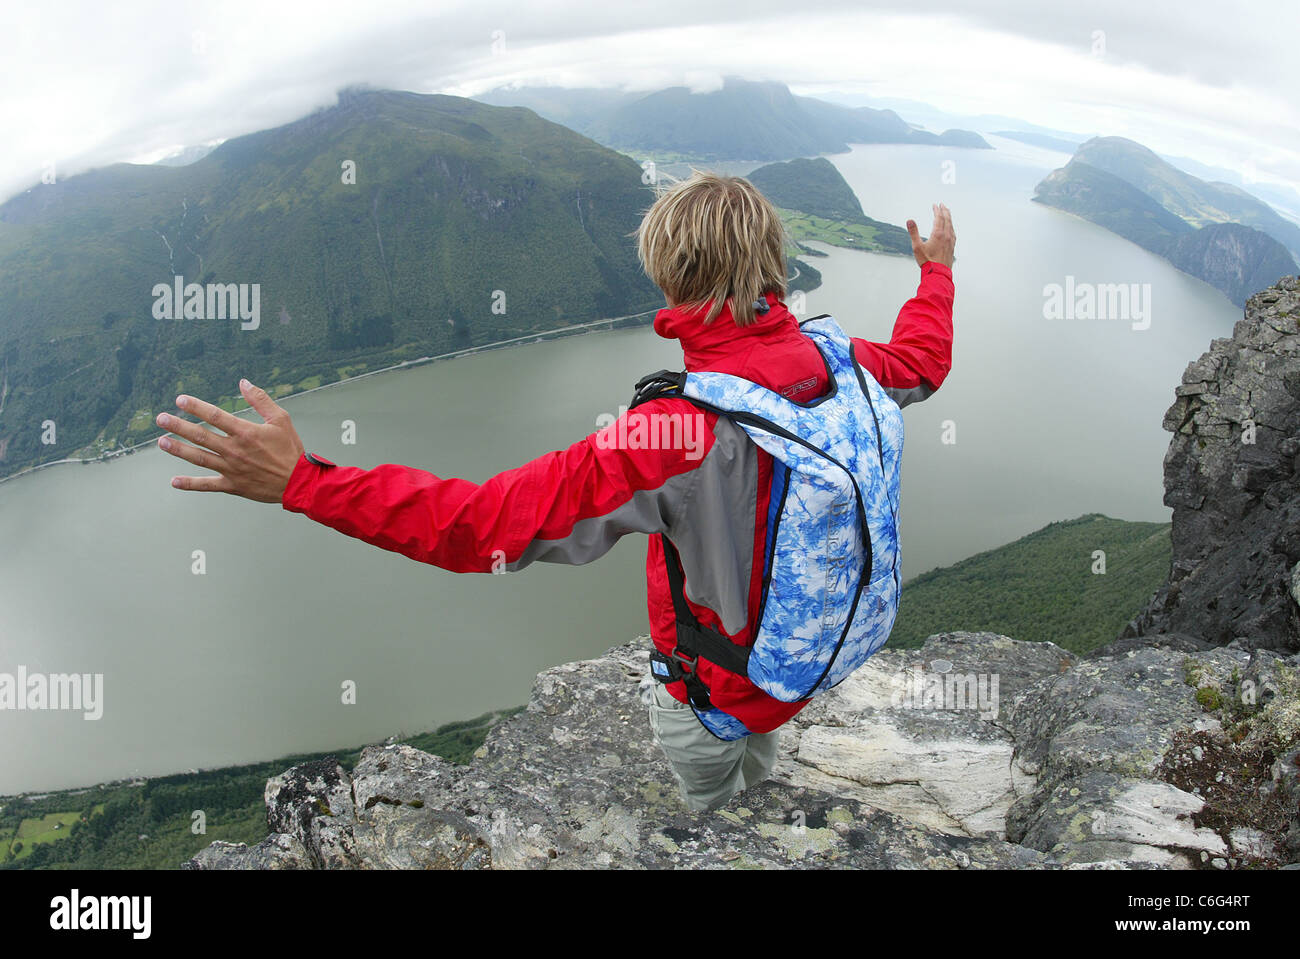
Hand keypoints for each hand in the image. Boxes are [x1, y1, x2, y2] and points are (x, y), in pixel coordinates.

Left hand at [156, 379, 305, 503]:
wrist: (298, 483)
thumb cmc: (290, 450)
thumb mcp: (281, 420)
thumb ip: (260, 400)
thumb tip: (244, 382)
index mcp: (245, 432)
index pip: (214, 416)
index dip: (196, 407)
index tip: (180, 400)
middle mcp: (234, 450)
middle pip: (200, 436)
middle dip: (178, 426)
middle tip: (161, 419)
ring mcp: (231, 468)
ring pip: (199, 458)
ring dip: (179, 450)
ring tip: (162, 442)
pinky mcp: (232, 485)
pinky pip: (207, 484)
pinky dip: (190, 484)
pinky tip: (174, 481)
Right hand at [906, 203, 954, 269]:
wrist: (938, 273)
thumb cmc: (927, 261)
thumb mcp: (917, 247)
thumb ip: (913, 232)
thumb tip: (910, 220)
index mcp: (938, 234)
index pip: (938, 218)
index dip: (937, 210)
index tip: (935, 205)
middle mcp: (946, 236)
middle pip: (947, 220)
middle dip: (945, 211)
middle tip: (942, 205)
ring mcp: (950, 241)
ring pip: (951, 226)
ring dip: (949, 218)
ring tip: (947, 213)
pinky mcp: (952, 247)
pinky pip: (953, 233)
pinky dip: (951, 226)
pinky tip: (950, 228)